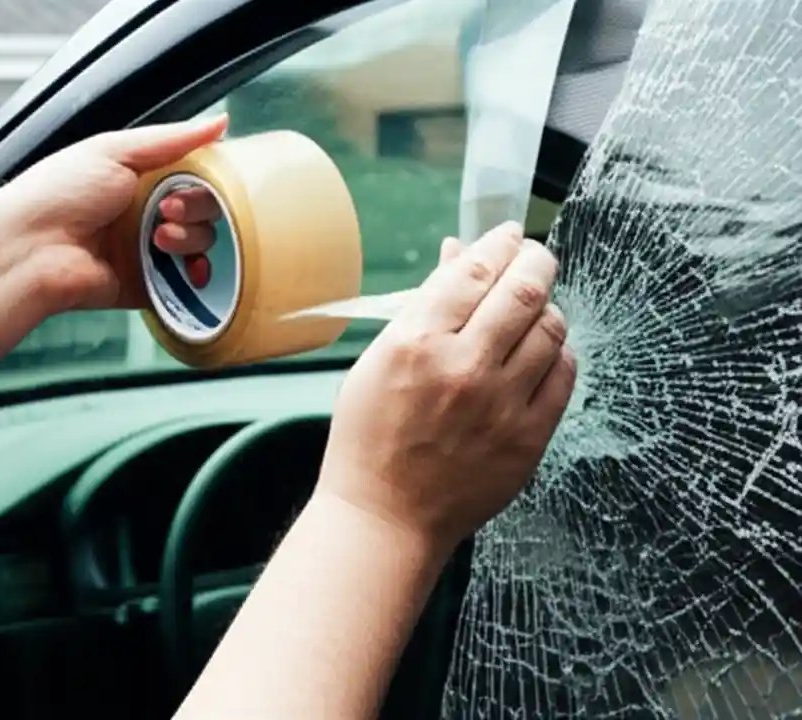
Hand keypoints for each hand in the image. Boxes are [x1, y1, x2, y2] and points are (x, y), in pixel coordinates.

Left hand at [0, 114, 227, 310]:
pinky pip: (187, 283)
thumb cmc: (58, 193)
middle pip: (204, 208)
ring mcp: (147, 250)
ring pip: (200, 242)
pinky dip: (195, 276)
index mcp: (138, 176)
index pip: (194, 173)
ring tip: (158, 239)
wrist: (30, 249)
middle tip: (168, 209)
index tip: (195, 179)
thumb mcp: (114, 150)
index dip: (204, 176)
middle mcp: (145, 211)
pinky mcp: (148, 285)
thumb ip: (171, 139)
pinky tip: (187, 270)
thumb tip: (220, 123)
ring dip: (190, 238)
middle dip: (196, 207)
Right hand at [318, 221, 576, 550]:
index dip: (498, 243)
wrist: (385, 515)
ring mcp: (501, 404)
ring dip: (547, 306)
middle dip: (536, 259)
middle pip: (525, 289)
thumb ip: (424, 305)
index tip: (508, 235)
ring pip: (552, 328)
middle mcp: (463, 367)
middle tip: (534, 256)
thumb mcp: (380, 359)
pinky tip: (540, 352)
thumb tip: (459, 253)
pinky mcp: (528, 438)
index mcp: (416, 343)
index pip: (475, 270)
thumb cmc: (370, 436)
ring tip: (533, 308)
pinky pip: (564, 374)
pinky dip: (558, 352)